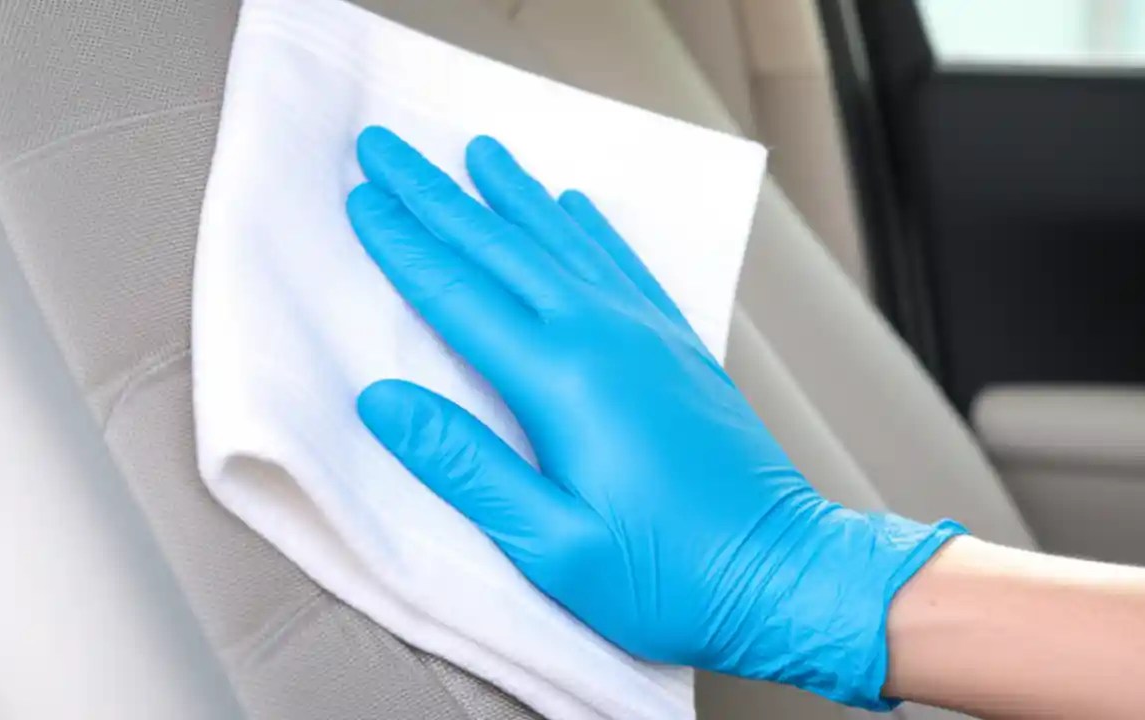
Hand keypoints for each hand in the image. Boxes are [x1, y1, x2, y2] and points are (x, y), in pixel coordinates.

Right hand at [345, 126, 963, 709]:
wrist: (782, 573)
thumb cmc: (665, 576)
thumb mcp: (550, 544)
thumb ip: (464, 466)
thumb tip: (381, 401)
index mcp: (561, 381)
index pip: (458, 296)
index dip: (404, 245)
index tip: (361, 199)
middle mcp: (604, 337)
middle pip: (501, 248)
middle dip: (437, 195)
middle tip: (389, 148)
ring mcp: (648, 334)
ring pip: (564, 242)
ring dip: (513, 194)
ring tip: (478, 151)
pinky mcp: (679, 347)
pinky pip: (624, 265)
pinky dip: (589, 228)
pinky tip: (574, 204)